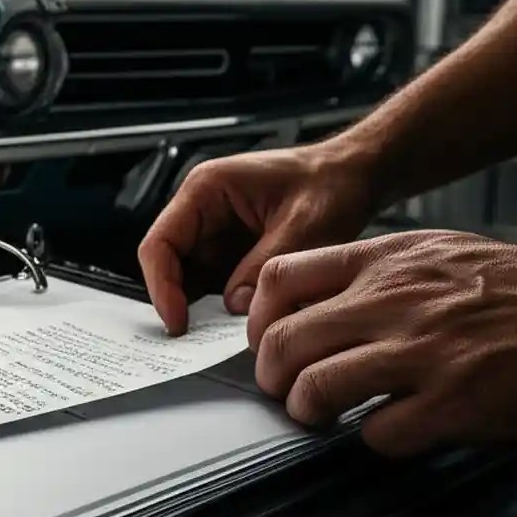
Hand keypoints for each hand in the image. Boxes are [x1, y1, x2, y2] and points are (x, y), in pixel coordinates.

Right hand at [138, 142, 377, 334]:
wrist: (355, 175)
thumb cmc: (331, 182)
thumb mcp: (303, 225)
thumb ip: (264, 265)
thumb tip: (234, 306)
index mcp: (206, 190)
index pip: (160, 243)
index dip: (161, 286)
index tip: (177, 322)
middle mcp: (202, 211)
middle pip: (169, 265)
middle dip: (179, 302)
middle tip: (195, 341)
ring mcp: (215, 233)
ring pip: (189, 280)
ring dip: (201, 308)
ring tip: (220, 337)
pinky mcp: (231, 253)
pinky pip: (214, 285)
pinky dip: (221, 308)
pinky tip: (238, 325)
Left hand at [248, 230, 516, 456]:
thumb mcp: (434, 254)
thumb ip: (370, 274)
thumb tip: (312, 305)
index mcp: (386, 261)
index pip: (280, 278)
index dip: (257, 318)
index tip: (266, 340)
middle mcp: (395, 302)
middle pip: (283, 341)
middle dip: (272, 375)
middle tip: (285, 388)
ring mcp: (422, 353)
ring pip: (315, 388)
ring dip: (308, 411)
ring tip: (322, 415)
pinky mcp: (452, 404)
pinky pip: (377, 434)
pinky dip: (375, 439)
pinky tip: (392, 429)